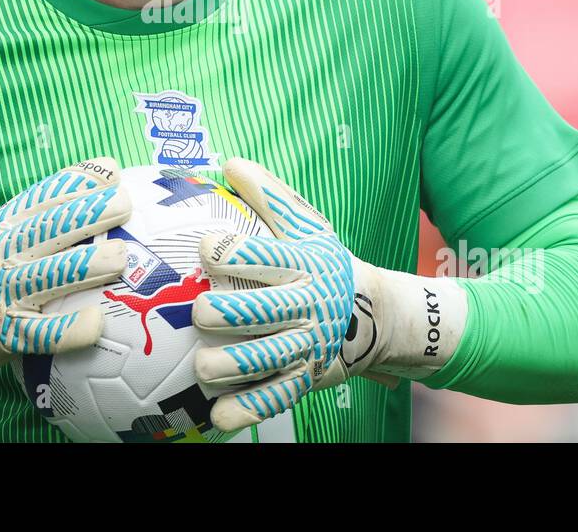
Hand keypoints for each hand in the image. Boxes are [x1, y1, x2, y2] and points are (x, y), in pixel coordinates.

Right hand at [0, 156, 130, 364]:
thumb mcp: (0, 236)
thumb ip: (39, 217)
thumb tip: (99, 183)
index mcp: (2, 226)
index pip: (42, 197)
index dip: (78, 181)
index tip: (110, 171)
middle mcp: (1, 254)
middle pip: (48, 229)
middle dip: (88, 214)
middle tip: (124, 205)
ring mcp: (3, 293)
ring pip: (48, 276)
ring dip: (85, 265)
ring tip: (119, 257)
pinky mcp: (9, 333)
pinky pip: (44, 333)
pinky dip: (71, 328)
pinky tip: (96, 322)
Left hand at [192, 158, 399, 432]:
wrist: (376, 314)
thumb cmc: (324, 262)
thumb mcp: (305, 225)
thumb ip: (268, 195)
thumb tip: (228, 162)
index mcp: (302, 262)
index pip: (261, 256)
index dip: (227, 253)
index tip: (204, 250)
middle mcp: (306, 304)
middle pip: (258, 311)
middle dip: (221, 313)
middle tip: (201, 311)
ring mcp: (307, 344)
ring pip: (263, 358)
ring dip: (227, 365)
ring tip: (202, 366)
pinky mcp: (306, 378)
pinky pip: (275, 396)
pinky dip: (247, 409)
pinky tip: (218, 414)